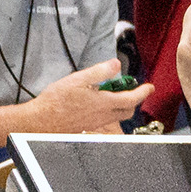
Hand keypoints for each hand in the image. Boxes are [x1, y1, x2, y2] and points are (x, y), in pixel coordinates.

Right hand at [32, 59, 150, 131]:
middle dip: (134, 100)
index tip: (150, 87)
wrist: (40, 122)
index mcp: (104, 103)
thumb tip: (115, 64)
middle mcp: (103, 116)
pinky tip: (96, 102)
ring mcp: (96, 124)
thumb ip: (99, 72)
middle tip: (132, 89)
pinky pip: (105, 120)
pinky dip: (108, 111)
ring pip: (116, 116)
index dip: (143, 93)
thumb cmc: (56, 101)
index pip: (132, 99)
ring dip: (121, 105)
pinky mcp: (88, 127)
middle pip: (127, 110)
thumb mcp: (79, 79)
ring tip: (113, 93)